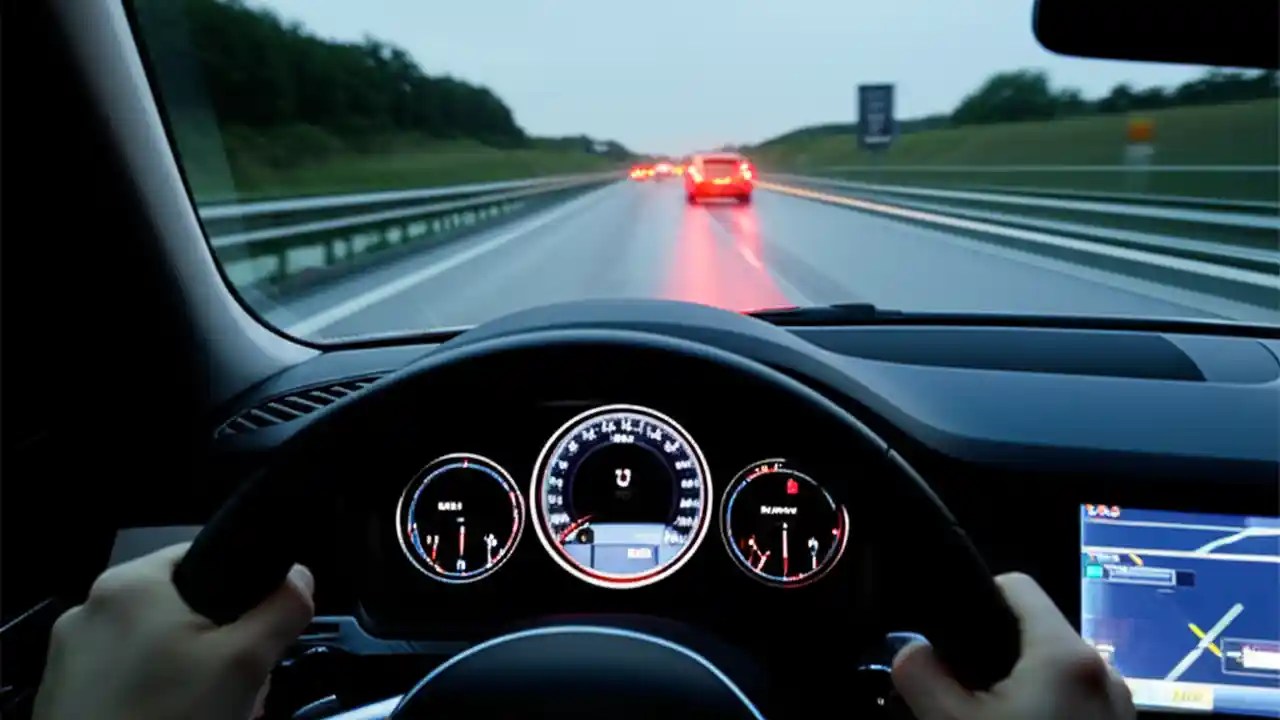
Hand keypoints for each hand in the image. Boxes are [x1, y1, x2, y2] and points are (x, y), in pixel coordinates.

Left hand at [33, 543, 313, 719]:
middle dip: (220, 645)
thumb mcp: (244, 663)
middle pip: (181, 609)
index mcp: (129, 584)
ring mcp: (69, 657)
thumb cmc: (170, 715)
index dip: (243, 591)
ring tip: (213, 711)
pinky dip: (156, 695)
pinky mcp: (62, 696)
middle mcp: (89, 609)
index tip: (258, 635)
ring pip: (154, 648)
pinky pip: (124, 679)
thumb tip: (300, 577)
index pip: (203, 556)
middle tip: (242, 686)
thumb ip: (281, 610)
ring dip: (192, 673)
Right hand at [892, 572, 1134, 719]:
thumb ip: (919, 675)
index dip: (974, 602)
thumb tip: (912, 653)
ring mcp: (1118, 708)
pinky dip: (1043, 715)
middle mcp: (1103, 672)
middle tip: (962, 700)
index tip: (950, 638)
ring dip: (1018, 692)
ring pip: (1052, 675)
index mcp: (1064, 654)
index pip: (1014, 586)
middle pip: (1032, 635)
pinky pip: (1072, 706)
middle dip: (992, 659)